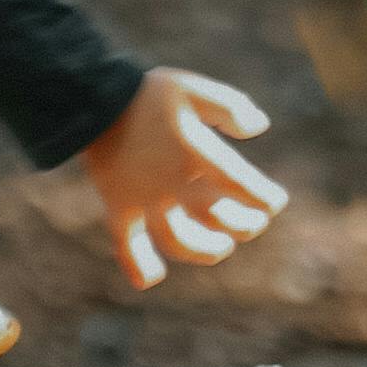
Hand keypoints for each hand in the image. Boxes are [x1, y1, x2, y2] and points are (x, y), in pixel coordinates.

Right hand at [75, 68, 285, 292]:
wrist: (91, 101)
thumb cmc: (146, 93)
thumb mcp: (191, 87)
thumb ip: (229, 107)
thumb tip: (260, 126)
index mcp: (195, 153)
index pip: (241, 186)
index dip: (264, 198)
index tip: (276, 201)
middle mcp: (172, 184)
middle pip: (216, 218)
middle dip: (243, 225)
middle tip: (254, 222)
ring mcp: (144, 200)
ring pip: (180, 240)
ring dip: (205, 250)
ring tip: (222, 248)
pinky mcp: (118, 207)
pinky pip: (127, 245)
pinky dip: (137, 264)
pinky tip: (151, 279)